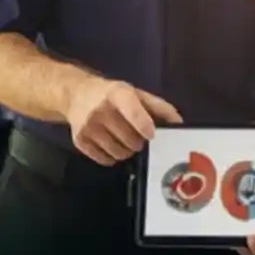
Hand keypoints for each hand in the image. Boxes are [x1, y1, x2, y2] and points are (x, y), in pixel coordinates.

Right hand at [65, 77, 181, 165]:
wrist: (75, 94)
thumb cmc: (111, 94)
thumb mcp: (135, 93)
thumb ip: (158, 107)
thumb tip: (179, 123)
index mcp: (117, 94)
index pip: (134, 114)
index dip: (145, 127)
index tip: (151, 134)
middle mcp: (101, 110)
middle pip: (130, 140)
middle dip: (138, 142)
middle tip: (135, 135)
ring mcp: (88, 127)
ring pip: (119, 153)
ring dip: (126, 151)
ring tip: (123, 140)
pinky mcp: (80, 141)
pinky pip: (105, 160)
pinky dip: (112, 157)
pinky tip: (110, 144)